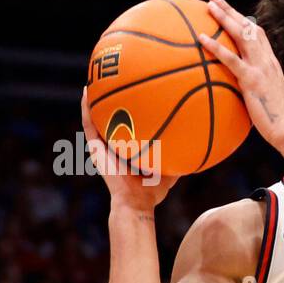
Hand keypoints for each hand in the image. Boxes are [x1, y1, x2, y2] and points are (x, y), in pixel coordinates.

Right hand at [82, 89, 179, 211]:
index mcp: (128, 150)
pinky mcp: (95, 147)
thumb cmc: (152, 191)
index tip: (132, 95)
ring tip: (94, 80)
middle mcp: (114, 146)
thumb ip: (178, 157)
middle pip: (110, 120)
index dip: (128, 113)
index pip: (127, 127)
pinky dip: (87, 108)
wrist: (135, 202)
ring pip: (95, 118)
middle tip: (112, 82)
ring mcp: (103, 146)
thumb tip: (196, 146)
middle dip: (110, 102)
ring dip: (94, 100)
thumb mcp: (170, 170)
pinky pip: (89, 124)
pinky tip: (87, 92)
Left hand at [197, 0, 283, 147]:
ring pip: (242, 35)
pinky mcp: (252, 79)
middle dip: (230, 10)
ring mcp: (260, 68)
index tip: (229, 10)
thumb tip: (238, 86)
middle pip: (248, 27)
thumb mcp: (266, 95)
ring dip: (225, 18)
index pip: (257, 34)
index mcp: (270, 63)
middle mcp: (267, 60)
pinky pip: (231, 59)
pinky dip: (216, 46)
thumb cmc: (275, 118)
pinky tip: (202, 38)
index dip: (242, 19)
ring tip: (209, 6)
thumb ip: (254, 85)